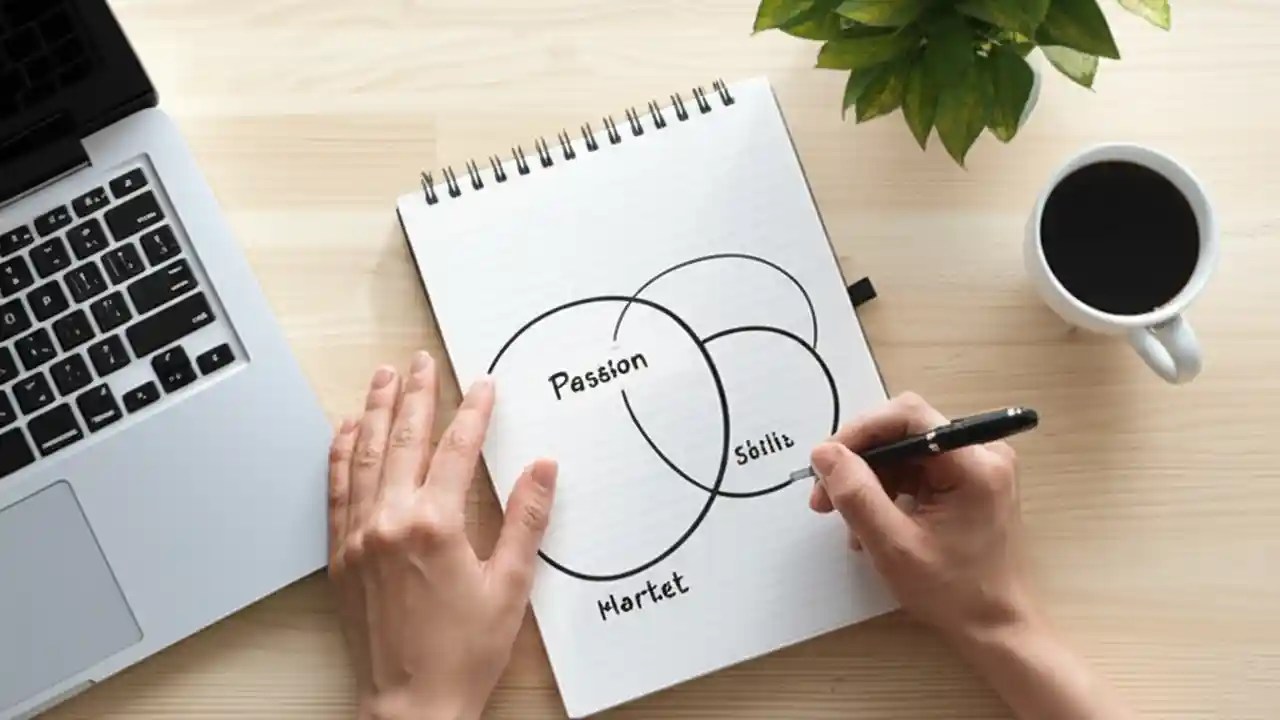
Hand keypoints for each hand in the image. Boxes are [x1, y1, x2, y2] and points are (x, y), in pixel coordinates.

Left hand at [328, 352, 557, 719]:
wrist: (410, 706)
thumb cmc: (463, 653)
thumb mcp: (510, 586)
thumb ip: (525, 520)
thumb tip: (543, 468)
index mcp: (435, 526)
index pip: (457, 450)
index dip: (472, 412)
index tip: (481, 386)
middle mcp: (390, 522)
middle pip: (404, 441)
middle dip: (416, 395)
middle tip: (421, 362)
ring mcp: (359, 537)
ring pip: (365, 457)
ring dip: (375, 412)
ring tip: (382, 377)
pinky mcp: (341, 555)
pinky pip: (336, 491)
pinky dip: (341, 455)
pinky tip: (346, 432)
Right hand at [808, 392, 1031, 641]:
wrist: (996, 627)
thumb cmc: (954, 593)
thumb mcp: (893, 546)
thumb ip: (856, 494)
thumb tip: (823, 453)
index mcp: (975, 464)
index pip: (908, 416)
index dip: (859, 431)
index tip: (825, 461)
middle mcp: (984, 453)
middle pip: (905, 431)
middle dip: (860, 460)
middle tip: (825, 496)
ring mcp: (979, 466)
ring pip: (906, 450)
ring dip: (870, 479)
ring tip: (848, 521)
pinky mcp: (970, 481)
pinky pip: (917, 469)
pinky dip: (888, 490)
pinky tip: (872, 521)